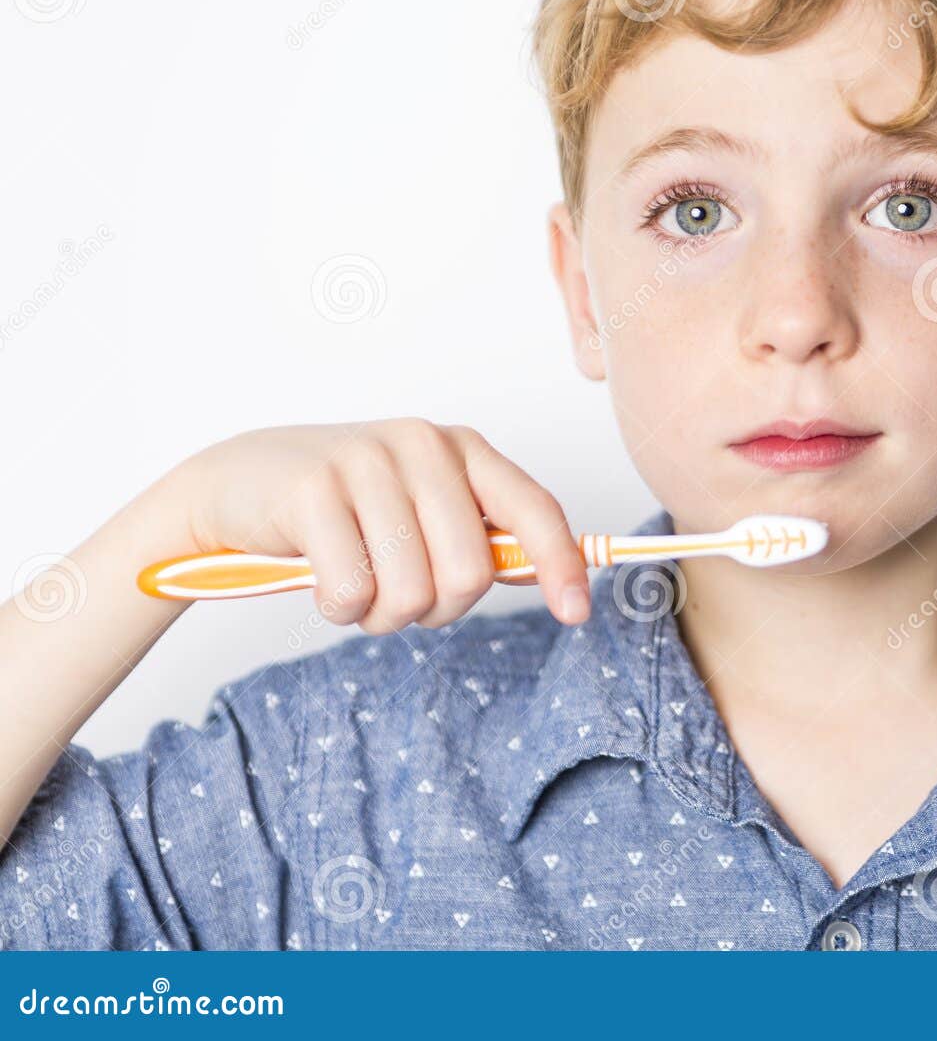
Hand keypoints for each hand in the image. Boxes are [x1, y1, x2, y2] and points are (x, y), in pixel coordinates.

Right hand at [169, 418, 589, 630]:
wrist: (235, 485)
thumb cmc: (343, 509)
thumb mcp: (421, 508)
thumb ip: (479, 536)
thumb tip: (550, 576)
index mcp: (462, 450)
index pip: (534, 509)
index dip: (561, 564)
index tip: (576, 613)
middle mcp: (423, 446)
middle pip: (470, 574)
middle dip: (436, 610)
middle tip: (399, 599)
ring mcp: (367, 462)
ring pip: (411, 591)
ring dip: (382, 614)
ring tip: (357, 585)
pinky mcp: (312, 490)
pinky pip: (352, 592)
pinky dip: (338, 608)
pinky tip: (320, 578)